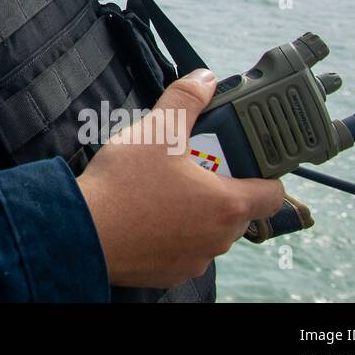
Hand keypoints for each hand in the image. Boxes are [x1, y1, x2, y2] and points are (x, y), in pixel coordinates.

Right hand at [76, 69, 285, 288]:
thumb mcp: (157, 130)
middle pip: (238, 212)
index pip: (272, 194)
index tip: (241, 162)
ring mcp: (194, 260)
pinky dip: (171, 235)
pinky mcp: (170, 274)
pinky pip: (182, 251)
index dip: (263, 175)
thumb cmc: (125, 184)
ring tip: (163, 189)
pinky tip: (146, 216)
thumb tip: (205, 80)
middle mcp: (218, 238)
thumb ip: (186, 100)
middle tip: (190, 167)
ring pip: (208, 232)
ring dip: (195, 213)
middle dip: (219, 188)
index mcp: (227, 204)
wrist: (83, 231)